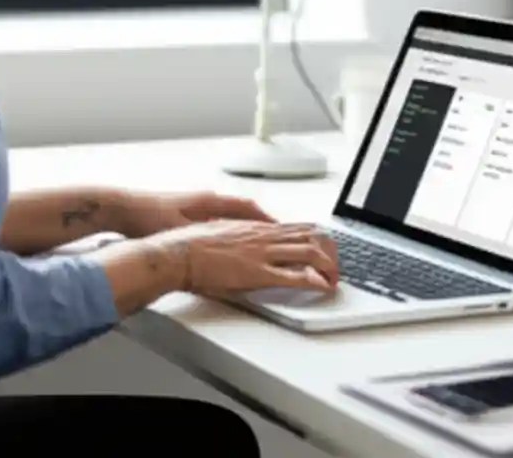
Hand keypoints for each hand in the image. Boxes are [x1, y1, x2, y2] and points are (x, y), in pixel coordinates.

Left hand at [114, 191, 276, 237]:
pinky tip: (225, 243)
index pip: (247, 207)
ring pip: (228, 216)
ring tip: (255, 239)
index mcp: (209, 201)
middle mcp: (205, 201)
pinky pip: (215, 221)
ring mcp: (195, 206)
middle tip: (275, 235)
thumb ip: (206, 239)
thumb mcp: (181, 231)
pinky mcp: (185, 214)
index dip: (265, 219)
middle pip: (241, 210)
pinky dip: (226, 230)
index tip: (280, 228)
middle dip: (259, 222)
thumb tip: (228, 250)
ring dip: (243, 226)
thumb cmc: (148, 217)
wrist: (121, 209)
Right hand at [148, 220, 338, 297]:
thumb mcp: (223, 232)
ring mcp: (264, 254)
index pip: (300, 226)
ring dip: (328, 266)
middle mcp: (265, 236)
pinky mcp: (259, 274)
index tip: (326, 246)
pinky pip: (296, 276)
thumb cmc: (191, 246)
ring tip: (333, 279)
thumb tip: (249, 241)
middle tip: (335, 266)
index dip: (318, 236)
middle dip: (331, 251)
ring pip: (311, 252)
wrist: (177, 254)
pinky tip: (323, 288)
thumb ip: (242, 236)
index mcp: (258, 227)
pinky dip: (315, 281)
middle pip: (313, 235)